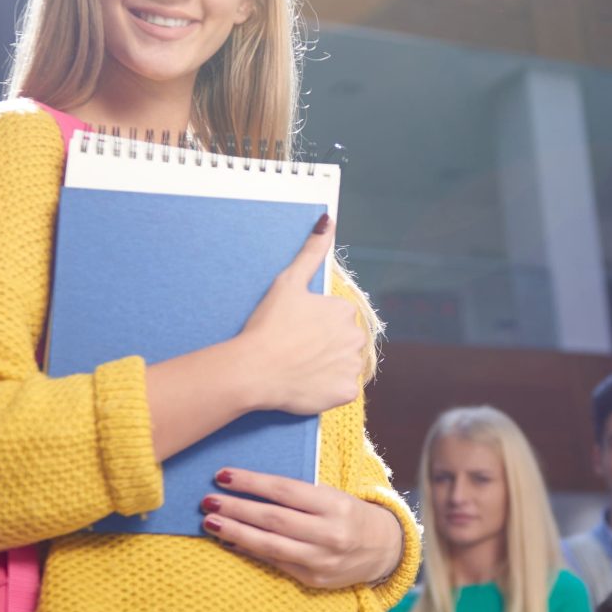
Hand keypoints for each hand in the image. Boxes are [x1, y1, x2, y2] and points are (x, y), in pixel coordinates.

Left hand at [201, 466, 403, 588]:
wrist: (384, 549)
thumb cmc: (350, 514)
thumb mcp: (333, 495)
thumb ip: (298, 494)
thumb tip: (249, 488)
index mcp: (334, 504)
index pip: (285, 490)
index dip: (251, 483)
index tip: (223, 475)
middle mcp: (329, 533)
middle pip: (273, 519)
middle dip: (236, 509)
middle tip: (206, 500)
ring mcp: (321, 560)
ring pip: (269, 545)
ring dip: (235, 533)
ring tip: (210, 522)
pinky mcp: (313, 579)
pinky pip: (274, 563)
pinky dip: (249, 551)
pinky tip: (230, 542)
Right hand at [236, 216, 366, 415]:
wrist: (255, 369)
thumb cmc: (269, 324)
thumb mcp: (289, 282)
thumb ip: (311, 251)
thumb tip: (328, 219)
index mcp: (345, 311)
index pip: (336, 319)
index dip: (314, 325)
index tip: (296, 330)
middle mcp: (356, 337)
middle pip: (343, 342)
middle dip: (325, 346)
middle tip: (296, 350)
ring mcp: (352, 366)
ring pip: (343, 365)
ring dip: (327, 366)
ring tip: (300, 366)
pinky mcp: (346, 392)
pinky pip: (341, 389)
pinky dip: (327, 388)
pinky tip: (307, 382)